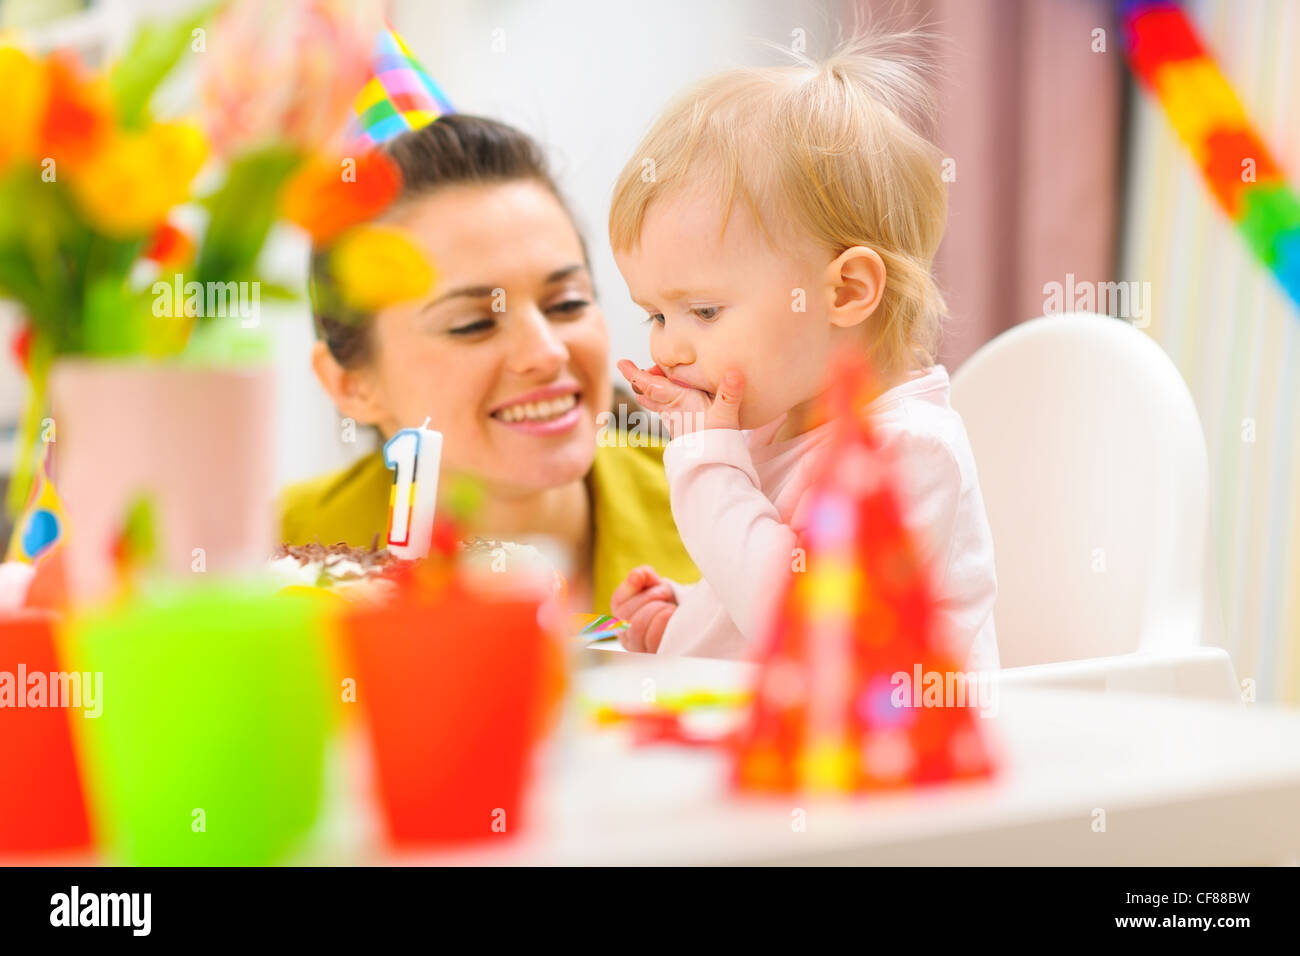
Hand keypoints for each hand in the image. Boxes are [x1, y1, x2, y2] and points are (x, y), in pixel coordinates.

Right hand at [609, 564, 677, 652]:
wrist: (690, 623)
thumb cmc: (668, 603)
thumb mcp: (656, 585)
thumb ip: (644, 576)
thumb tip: (636, 575)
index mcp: (622, 617)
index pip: (617, 602)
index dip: (633, 588)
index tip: (651, 581)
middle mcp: (627, 636)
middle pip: (626, 615)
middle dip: (649, 598)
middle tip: (665, 592)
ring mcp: (639, 649)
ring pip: (637, 627)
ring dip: (657, 610)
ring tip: (670, 606)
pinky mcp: (653, 656)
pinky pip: (653, 640)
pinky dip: (663, 623)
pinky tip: (673, 617)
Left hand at [618, 360, 745, 437]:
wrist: (713, 470)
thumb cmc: (718, 442)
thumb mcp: (727, 416)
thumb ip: (730, 394)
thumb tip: (734, 373)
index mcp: (678, 401)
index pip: (650, 385)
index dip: (634, 373)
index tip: (620, 363)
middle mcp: (672, 410)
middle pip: (649, 392)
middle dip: (640, 379)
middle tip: (632, 367)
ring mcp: (675, 421)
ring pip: (656, 403)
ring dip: (651, 390)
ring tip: (651, 377)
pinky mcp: (682, 430)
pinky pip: (667, 411)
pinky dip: (664, 401)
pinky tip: (672, 400)